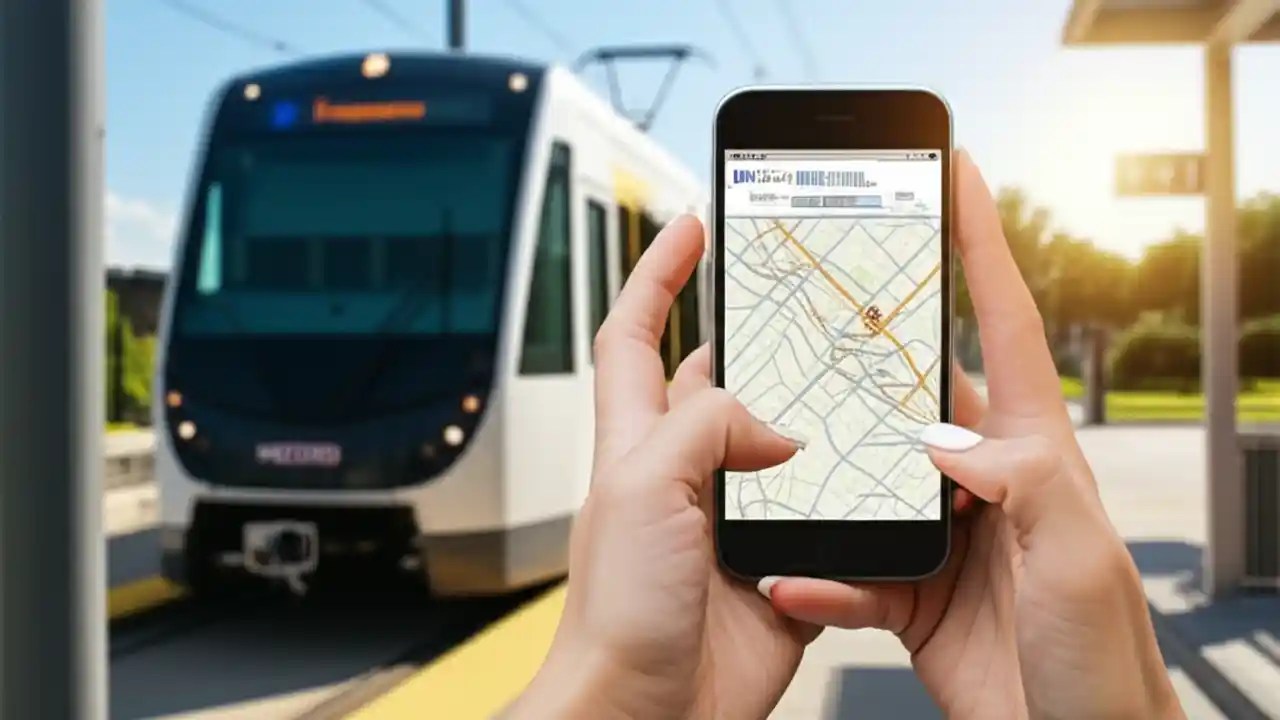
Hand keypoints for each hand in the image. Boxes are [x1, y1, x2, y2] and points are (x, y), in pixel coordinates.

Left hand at [503, 215, 820, 718]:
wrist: (646, 712)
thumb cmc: (617, 612)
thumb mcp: (646, 486)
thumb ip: (708, 427)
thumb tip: (779, 428)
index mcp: (640, 440)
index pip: (637, 333)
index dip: (658, 274)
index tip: (691, 225)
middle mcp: (685, 472)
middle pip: (725, 382)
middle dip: (766, 344)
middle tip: (815, 310)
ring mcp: (732, 520)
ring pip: (785, 449)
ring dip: (821, 427)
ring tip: (864, 390)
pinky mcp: (776, 569)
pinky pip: (822, 522)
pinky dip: (849, 507)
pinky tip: (876, 486)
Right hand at [764, 152, 1184, 718]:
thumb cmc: (1102, 662)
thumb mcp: (1078, 560)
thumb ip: (1023, 483)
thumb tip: (949, 435)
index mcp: (1035, 456)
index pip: (1006, 327)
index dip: (983, 247)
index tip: (958, 177)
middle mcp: (985, 484)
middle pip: (912, 392)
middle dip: (862, 351)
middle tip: (811, 317)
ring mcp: (944, 535)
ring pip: (862, 476)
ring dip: (819, 475)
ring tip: (775, 461)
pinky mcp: (910, 592)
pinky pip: (845, 565)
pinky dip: (817, 572)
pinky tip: (797, 579)